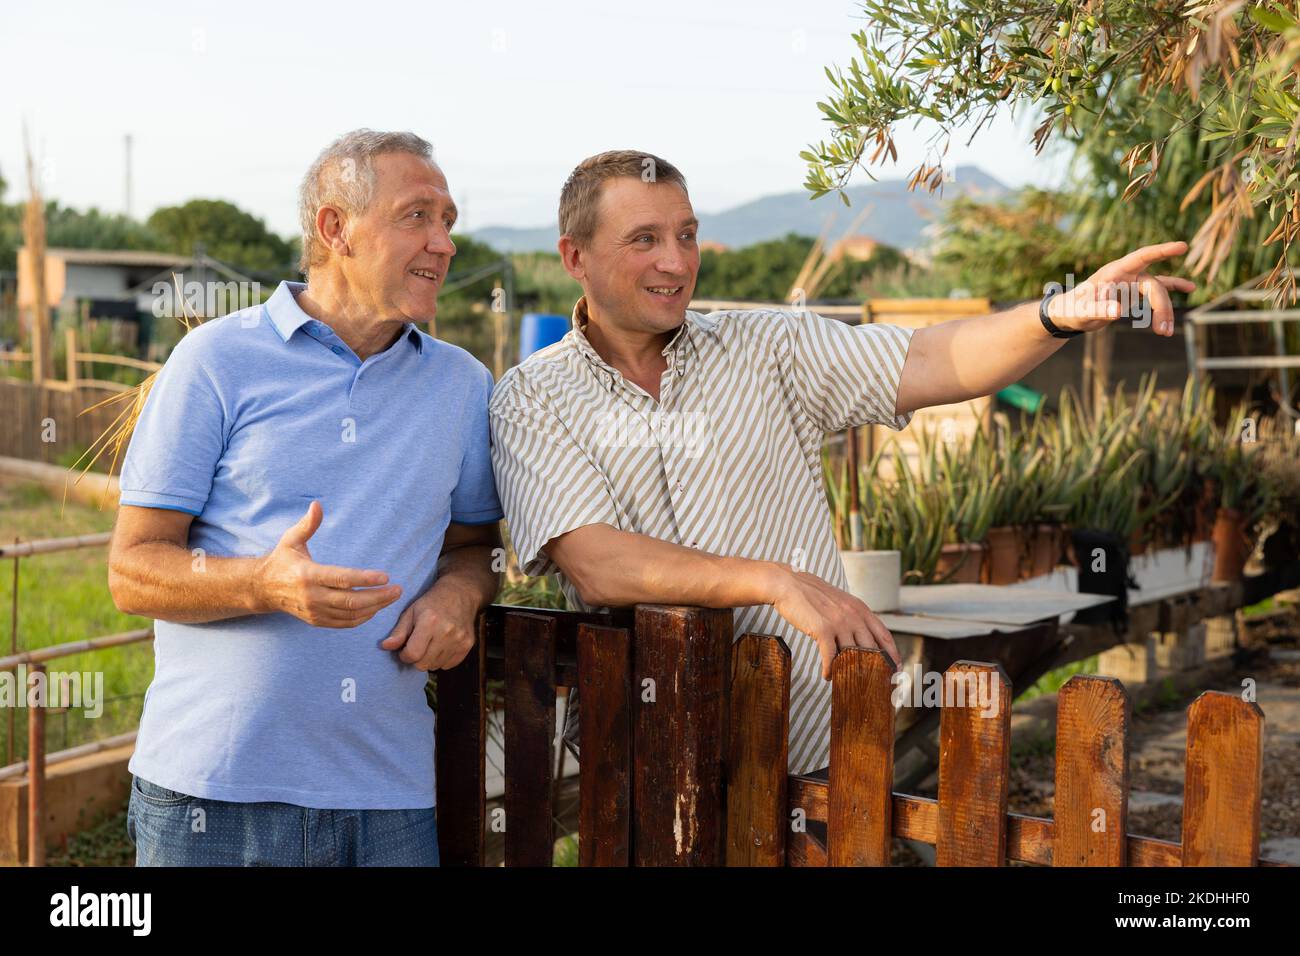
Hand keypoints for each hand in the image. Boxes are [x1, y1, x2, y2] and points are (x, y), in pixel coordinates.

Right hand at [252, 501, 401, 626]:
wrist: (263, 589)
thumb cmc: (282, 560)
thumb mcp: (291, 540)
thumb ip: (307, 524)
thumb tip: (317, 504)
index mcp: (307, 575)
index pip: (341, 579)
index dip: (365, 579)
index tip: (385, 577)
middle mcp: (312, 596)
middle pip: (351, 601)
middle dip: (378, 597)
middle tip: (398, 590)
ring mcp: (314, 611)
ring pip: (350, 615)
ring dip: (375, 608)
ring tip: (392, 597)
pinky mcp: (316, 621)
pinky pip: (344, 623)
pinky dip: (363, 618)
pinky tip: (376, 608)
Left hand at [379, 578, 478, 670]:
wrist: (460, 593)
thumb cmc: (432, 602)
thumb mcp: (411, 612)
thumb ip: (399, 631)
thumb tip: (386, 646)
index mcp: (430, 622)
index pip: (413, 654)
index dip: (404, 655)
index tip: (404, 649)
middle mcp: (447, 632)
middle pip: (424, 664)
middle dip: (416, 659)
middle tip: (416, 647)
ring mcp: (459, 639)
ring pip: (436, 666)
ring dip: (429, 659)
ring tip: (429, 645)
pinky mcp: (468, 644)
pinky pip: (449, 665)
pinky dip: (442, 660)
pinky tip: (441, 646)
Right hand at [770, 567, 900, 679]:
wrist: (788, 584)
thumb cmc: (811, 594)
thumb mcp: (839, 602)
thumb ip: (852, 616)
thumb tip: (859, 638)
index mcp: (860, 609)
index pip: (884, 635)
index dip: (892, 654)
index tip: (895, 668)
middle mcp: (854, 615)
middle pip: (872, 649)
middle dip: (875, 668)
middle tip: (874, 682)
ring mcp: (839, 623)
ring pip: (852, 655)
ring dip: (849, 671)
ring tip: (847, 681)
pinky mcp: (823, 630)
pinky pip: (830, 657)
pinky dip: (829, 670)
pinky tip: (827, 675)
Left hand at [1047, 240, 1195, 336]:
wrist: (1069, 314)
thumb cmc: (1072, 310)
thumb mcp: (1082, 313)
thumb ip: (1098, 310)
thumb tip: (1118, 310)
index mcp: (1113, 273)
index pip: (1141, 257)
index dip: (1161, 251)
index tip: (1181, 246)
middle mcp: (1125, 274)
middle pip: (1153, 285)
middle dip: (1161, 306)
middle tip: (1162, 331)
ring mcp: (1131, 282)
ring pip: (1157, 292)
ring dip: (1164, 310)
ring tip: (1166, 332)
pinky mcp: (1134, 292)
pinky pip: (1158, 290)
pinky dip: (1173, 289)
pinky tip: (1190, 287)